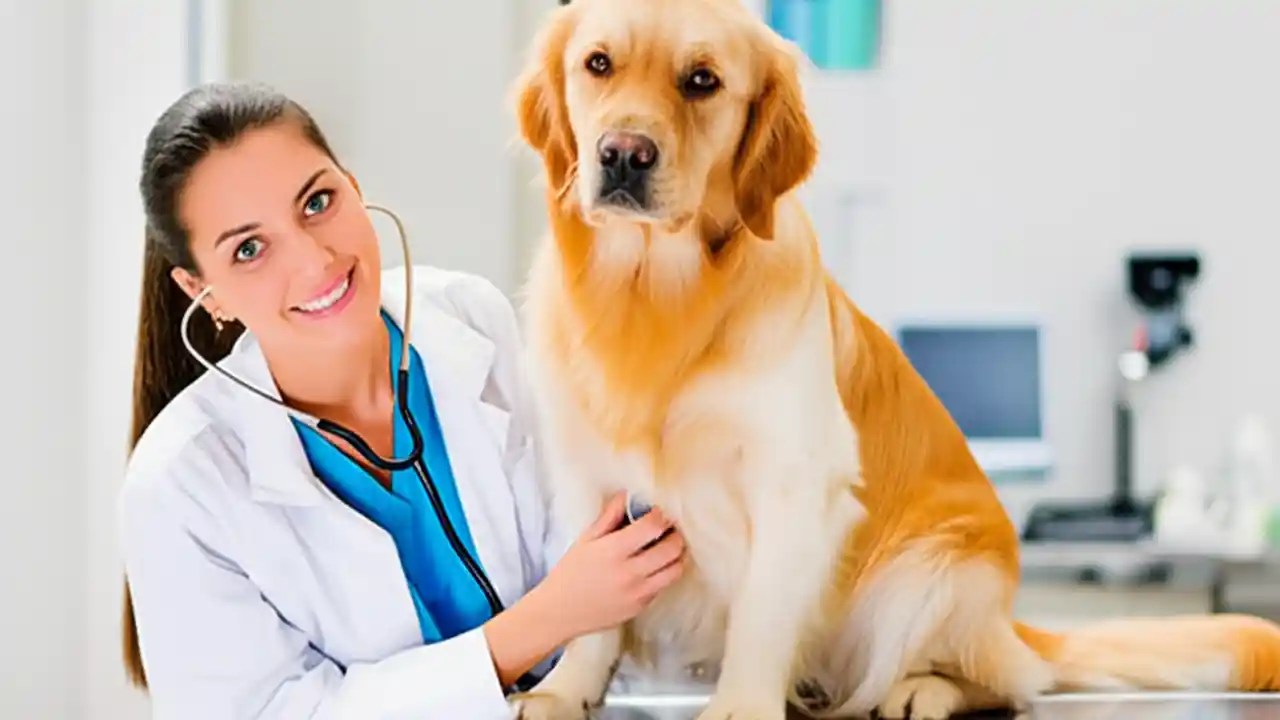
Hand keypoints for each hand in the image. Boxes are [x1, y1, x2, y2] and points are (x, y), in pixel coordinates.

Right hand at [543, 493, 686, 641]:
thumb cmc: (570, 572)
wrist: (560, 611)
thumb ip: (609, 516)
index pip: (652, 526)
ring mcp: (638, 593)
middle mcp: (630, 572)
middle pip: (672, 548)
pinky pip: (663, 586)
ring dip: (676, 556)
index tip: (658, 513)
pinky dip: (664, 574)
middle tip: (669, 529)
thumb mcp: (586, 540)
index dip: (660, 516)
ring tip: (667, 548)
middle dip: (675, 535)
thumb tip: (626, 495)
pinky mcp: (640, 607)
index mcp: (613, 551)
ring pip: (675, 570)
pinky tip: (653, 568)